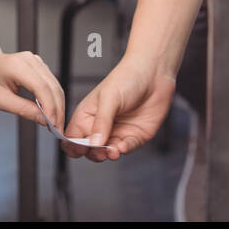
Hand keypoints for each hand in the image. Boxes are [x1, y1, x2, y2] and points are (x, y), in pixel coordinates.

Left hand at [0, 46, 64, 128]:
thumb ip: (23, 109)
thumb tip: (44, 120)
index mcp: (17, 66)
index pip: (41, 87)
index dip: (50, 107)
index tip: (53, 125)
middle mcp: (30, 60)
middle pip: (52, 86)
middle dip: (57, 109)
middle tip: (58, 130)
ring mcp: (36, 61)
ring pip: (55, 85)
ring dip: (58, 106)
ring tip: (56, 125)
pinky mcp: (39, 66)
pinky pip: (51, 83)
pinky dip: (54, 99)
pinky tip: (52, 112)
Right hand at [62, 54, 177, 162]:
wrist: (155, 73)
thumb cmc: (127, 78)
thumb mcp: (109, 98)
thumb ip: (101, 122)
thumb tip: (93, 143)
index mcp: (88, 115)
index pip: (73, 137)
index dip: (73, 146)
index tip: (81, 148)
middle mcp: (101, 126)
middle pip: (89, 150)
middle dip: (93, 153)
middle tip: (99, 151)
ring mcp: (117, 132)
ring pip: (107, 153)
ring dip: (108, 154)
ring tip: (113, 151)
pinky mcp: (134, 136)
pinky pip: (126, 149)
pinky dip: (123, 150)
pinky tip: (123, 146)